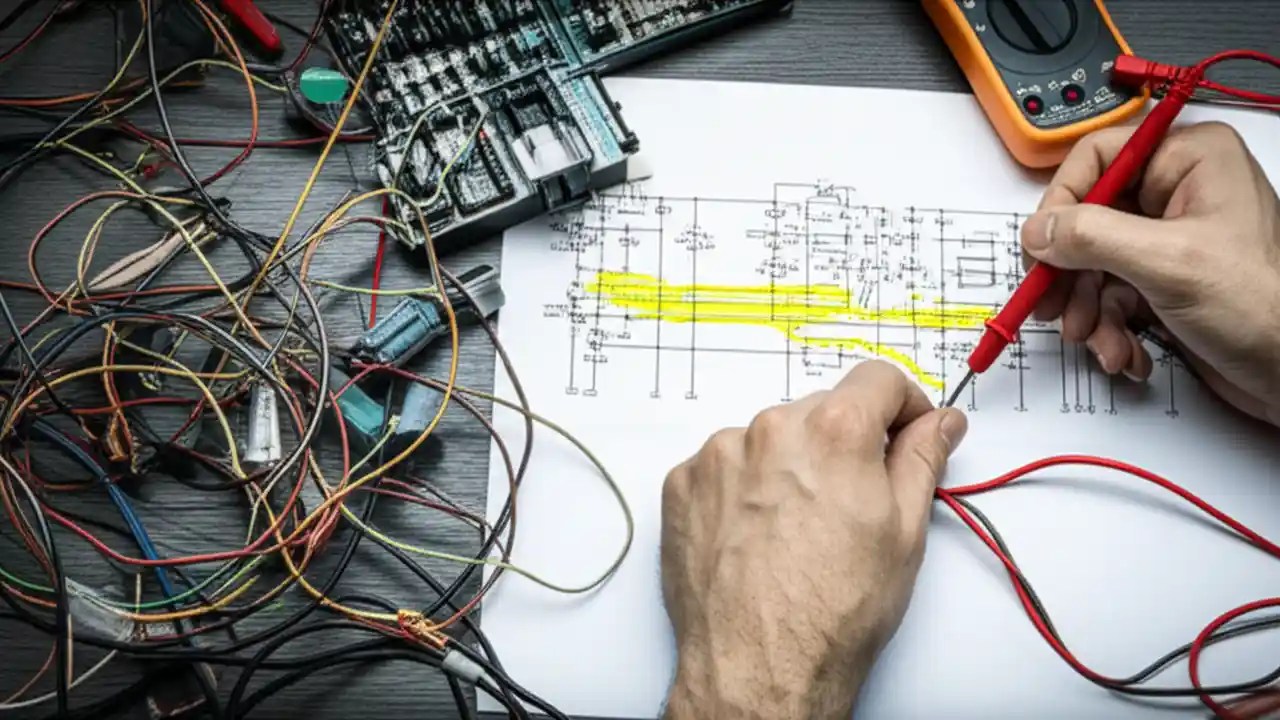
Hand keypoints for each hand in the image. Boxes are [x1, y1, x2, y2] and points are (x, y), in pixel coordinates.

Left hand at [659, 361, 967, 719]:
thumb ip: (922, 459)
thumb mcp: (904, 532)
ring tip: (799, 527)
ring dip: (789, 464)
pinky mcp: (683, 484)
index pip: (878, 379)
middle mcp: (770, 429)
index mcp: (834, 430)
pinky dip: (743, 487)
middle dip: (844, 441)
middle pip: (821, 408)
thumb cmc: (831, 612)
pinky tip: (760, 534)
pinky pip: (724, 465)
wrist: (758, 667)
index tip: (906, 430)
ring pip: (770, 437)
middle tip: (853, 499)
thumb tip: (939, 422)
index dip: (903, 404)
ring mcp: (718, 455)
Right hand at [1020, 121, 1279, 424]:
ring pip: (1092, 262)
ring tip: (1098, 340)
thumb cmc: (1263, 307)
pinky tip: (1124, 350)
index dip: (1062, 202)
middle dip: (1071, 273)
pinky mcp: (1162, 277)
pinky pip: (1110, 292)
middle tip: (1053, 305)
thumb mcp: (1168, 264)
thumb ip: (1093, 238)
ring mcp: (1168, 235)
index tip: (1042, 247)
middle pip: (1087, 216)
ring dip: (1087, 309)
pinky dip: (1108, 326)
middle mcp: (1177, 190)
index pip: (1097, 157)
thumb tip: (1038, 230)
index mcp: (1190, 158)